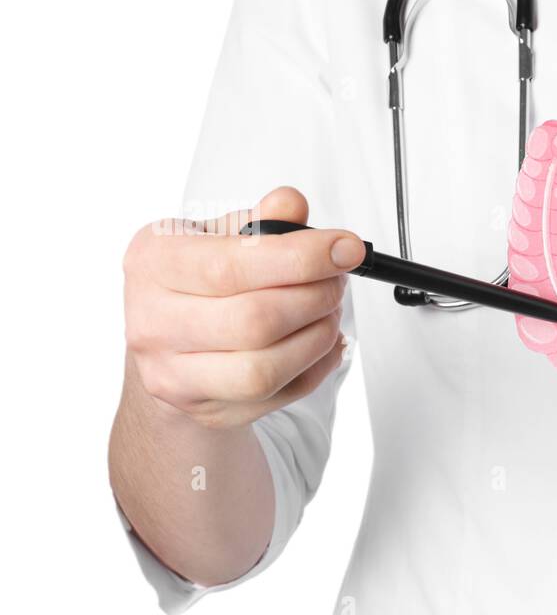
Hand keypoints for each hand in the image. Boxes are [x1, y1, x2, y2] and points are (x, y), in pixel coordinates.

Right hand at [122, 187, 365, 429]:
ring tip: (328, 311)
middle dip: (315, 298)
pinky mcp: (207, 409)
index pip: (231, 267)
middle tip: (337, 280)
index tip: (346, 248)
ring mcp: (175, 375)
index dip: (301, 258)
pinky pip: (279, 396)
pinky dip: (316, 366)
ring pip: (265, 370)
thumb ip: (260, 220)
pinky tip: (323, 341)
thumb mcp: (220, 234)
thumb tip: (291, 205)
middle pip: (254, 322)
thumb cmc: (198, 280)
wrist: (168, 338)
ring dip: (317, 337)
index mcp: (153, 264)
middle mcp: (153, 323)